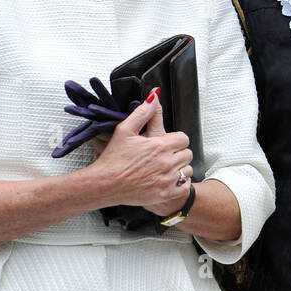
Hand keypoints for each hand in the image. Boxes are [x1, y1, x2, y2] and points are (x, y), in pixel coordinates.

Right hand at [86, 90, 191, 215]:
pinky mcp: (164, 194)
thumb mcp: (124, 130)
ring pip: (187, 170)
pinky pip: (184, 187)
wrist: (103, 185)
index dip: (175, 139)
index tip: (166, 143)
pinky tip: (167, 180)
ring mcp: (166, 180)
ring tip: (165, 168)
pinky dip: (179, 184)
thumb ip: (142, 112)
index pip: (183, 138)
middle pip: (187, 154)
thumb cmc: (112, 159)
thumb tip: (154, 95)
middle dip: (177, 153)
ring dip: (179, 168)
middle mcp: (166, 163)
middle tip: (164, 155)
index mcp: (159, 146)